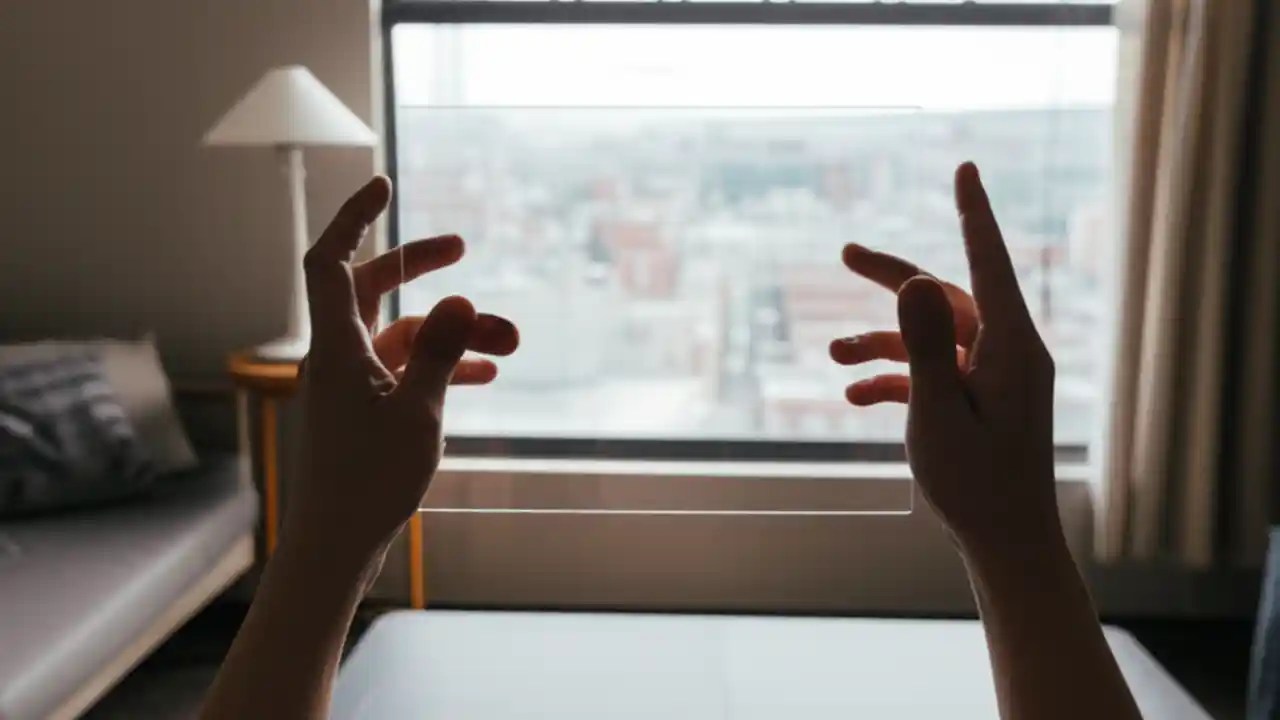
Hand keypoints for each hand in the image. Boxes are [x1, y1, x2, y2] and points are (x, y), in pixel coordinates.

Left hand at [287, 177, 518, 565]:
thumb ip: (439, 352)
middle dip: (417, 267)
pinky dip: (442, 369)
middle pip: (371, 290)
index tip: (384, 185)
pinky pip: (405, 374)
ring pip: (403, 339)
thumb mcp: (417, 411)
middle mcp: (338, 358)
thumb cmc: (369, 481)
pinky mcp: (366, 414)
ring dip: (452, 335)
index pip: (332, 261)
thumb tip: (461, 298)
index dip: (354, 218)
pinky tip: (484, 377)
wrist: (337, 545)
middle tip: (462, 249)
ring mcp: (351, 387)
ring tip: (511, 345)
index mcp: (337, 347)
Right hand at [830, 162, 1059, 551]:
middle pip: (944, 294)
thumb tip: (911, 281)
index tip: (966, 167)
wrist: (1005, 541)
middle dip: (890, 280)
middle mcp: (1006, 352)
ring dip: (881, 342)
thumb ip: (925, 345)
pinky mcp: (978, 402)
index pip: (987, 261)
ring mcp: (992, 378)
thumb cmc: (977, 483)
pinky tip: (855, 396)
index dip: (974, 211)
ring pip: (931, 336)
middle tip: (842, 255)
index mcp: (1010, 345)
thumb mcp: (939, 411)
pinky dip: (895, 377)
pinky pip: (933, 372)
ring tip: (831, 353)